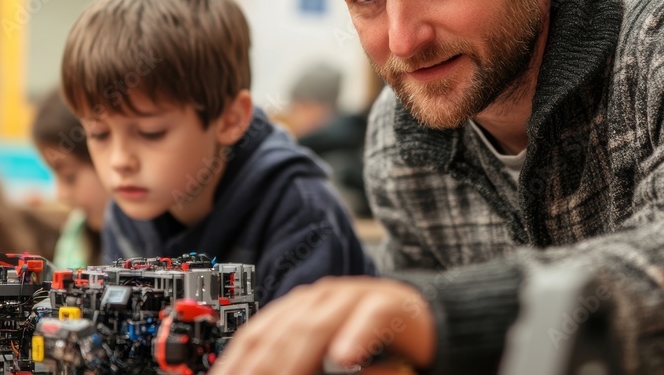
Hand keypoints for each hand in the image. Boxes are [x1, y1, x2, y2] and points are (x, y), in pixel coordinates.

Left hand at [211, 276, 435, 374]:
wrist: (425, 323)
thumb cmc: (371, 348)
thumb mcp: (324, 359)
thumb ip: (296, 363)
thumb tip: (254, 374)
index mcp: (299, 308)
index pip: (258, 333)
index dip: (237, 361)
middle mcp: (321, 297)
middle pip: (282, 332)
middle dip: (264, 366)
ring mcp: (354, 296)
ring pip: (319, 324)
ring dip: (298, 358)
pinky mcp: (389, 303)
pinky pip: (369, 319)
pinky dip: (354, 338)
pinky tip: (342, 360)